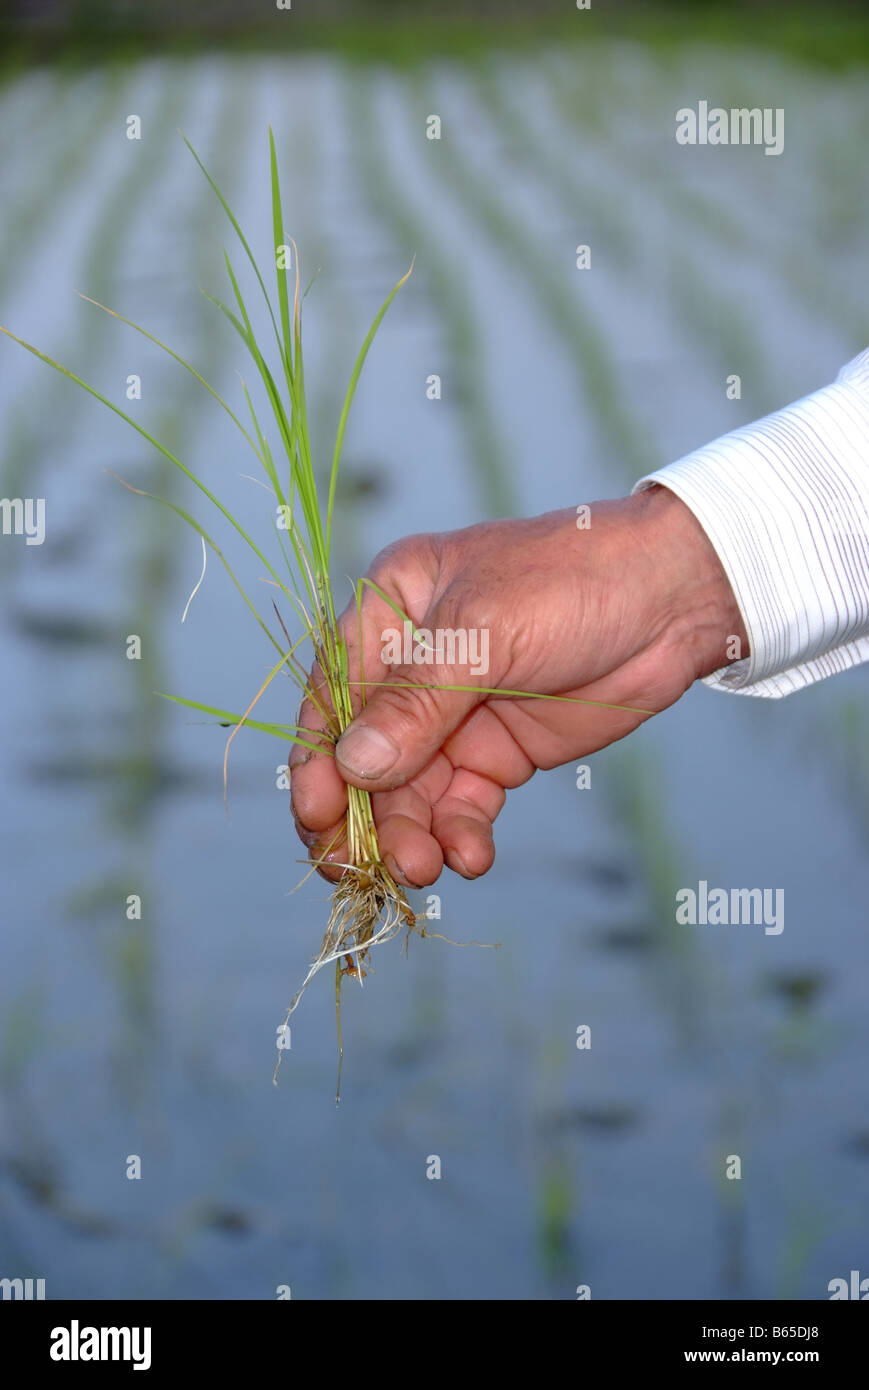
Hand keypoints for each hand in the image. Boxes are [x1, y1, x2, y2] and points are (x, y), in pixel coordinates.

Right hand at [290, 485, 746, 887]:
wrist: (675, 598)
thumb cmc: (574, 581)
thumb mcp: (487, 631)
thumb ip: (416, 702)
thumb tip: (353, 766)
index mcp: (388, 613)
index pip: (329, 696)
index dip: (317, 760)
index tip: (317, 816)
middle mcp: (410, 668)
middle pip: (361, 757)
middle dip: (360, 816)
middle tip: (361, 872)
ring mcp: (453, 716)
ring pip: (408, 793)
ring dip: (408, 836)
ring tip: (425, 870)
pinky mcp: (497, 754)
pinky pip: (459, 806)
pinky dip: (459, 836)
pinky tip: (471, 856)